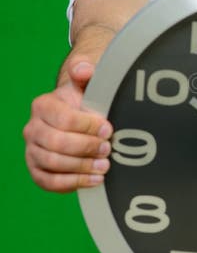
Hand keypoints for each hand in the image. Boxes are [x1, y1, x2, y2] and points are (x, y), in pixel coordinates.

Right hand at [23, 57, 113, 192]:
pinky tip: (94, 180)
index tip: (108, 129)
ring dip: (82, 167)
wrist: (75, 117)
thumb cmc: (83, 101)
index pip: (63, 118)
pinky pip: (49, 182)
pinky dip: (73, 183)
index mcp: (42, 106)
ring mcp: (32, 151)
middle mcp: (32, 129)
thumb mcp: (86, 83)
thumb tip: (83, 69)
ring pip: (53, 164)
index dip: (88, 126)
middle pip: (57, 143)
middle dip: (87, 148)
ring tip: (105, 166)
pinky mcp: (37, 171)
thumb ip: (84, 71)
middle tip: (108, 149)